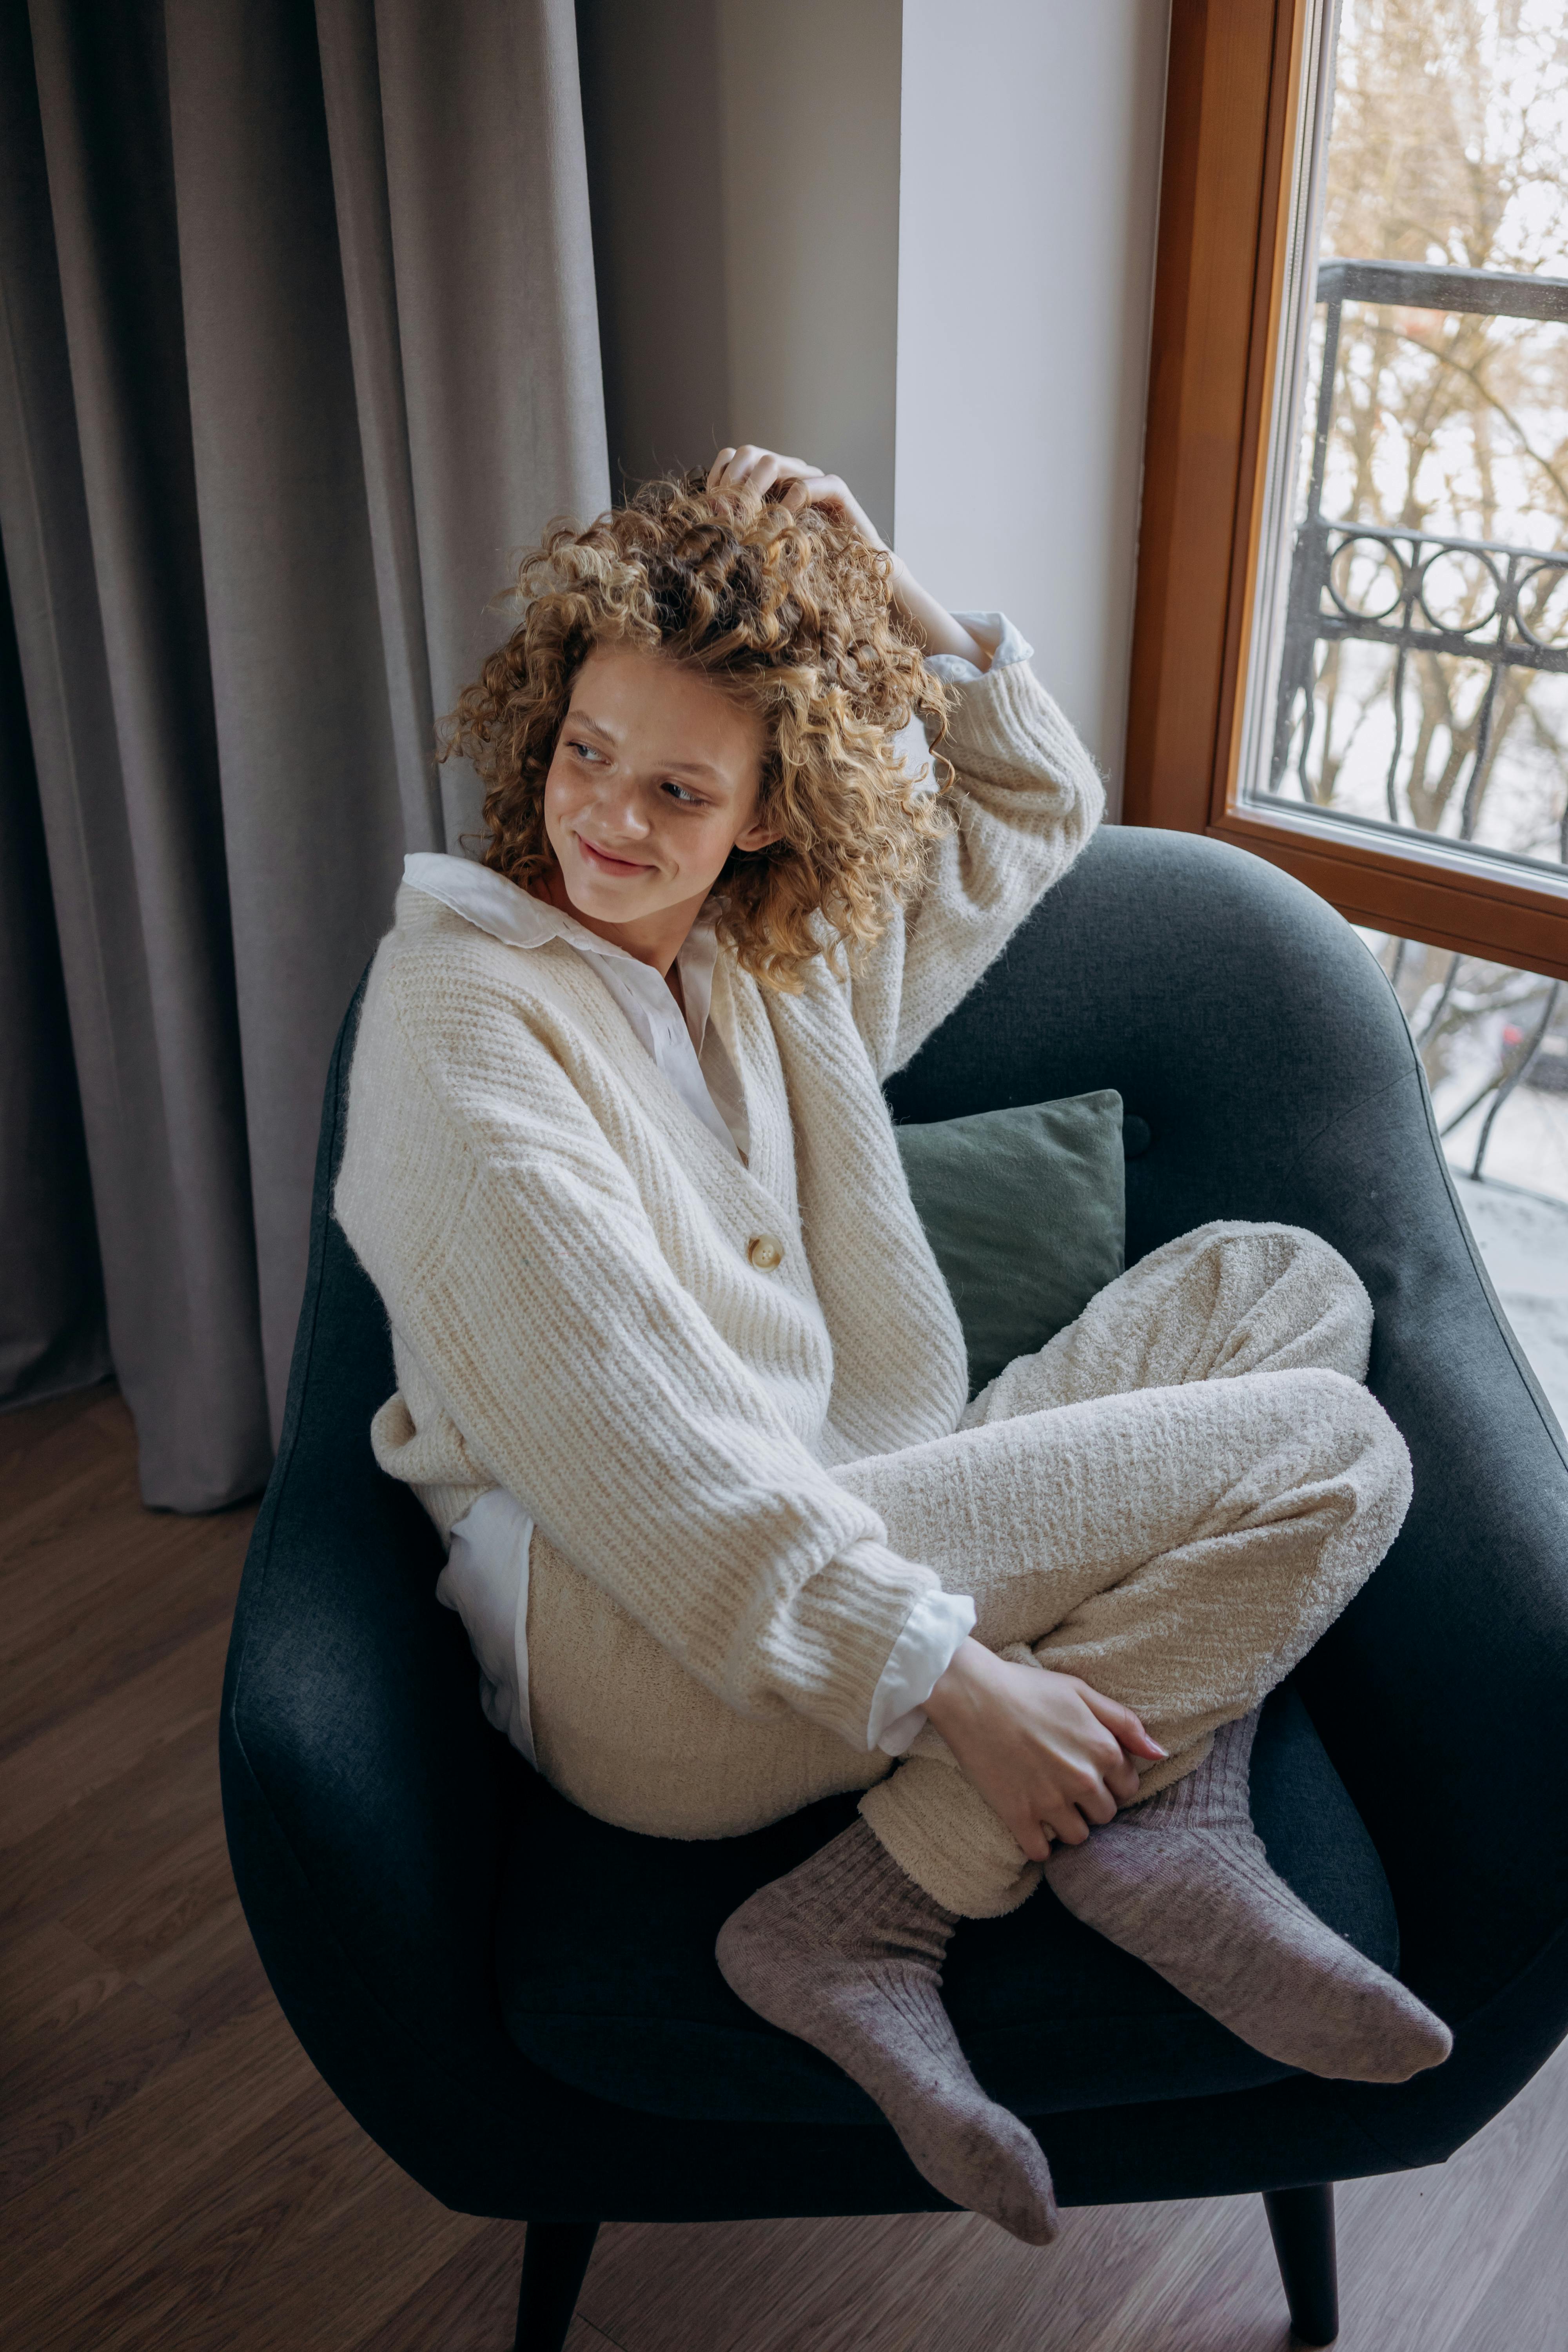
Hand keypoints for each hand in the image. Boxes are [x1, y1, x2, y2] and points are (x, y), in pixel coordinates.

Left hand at [706, 444, 884, 548]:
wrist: (855, 568)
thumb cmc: (809, 556)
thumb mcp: (768, 538)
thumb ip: (745, 526)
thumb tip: (710, 525)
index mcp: (772, 479)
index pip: (735, 458)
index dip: (718, 478)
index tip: (709, 508)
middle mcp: (791, 471)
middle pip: (750, 453)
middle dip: (730, 483)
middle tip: (722, 515)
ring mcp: (813, 476)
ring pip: (773, 463)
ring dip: (752, 491)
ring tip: (744, 520)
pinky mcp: (836, 490)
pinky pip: (805, 487)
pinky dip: (787, 506)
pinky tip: (779, 527)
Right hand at [922, 1640, 1166, 1862]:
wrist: (971, 1693)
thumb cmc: (1028, 1688)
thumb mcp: (1082, 1692)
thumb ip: (1126, 1723)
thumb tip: (1160, 1754)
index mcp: (1103, 1750)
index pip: (1128, 1787)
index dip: (1110, 1778)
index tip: (1087, 1766)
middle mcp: (1083, 1780)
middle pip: (1105, 1815)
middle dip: (1090, 1802)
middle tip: (1065, 1783)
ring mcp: (1050, 1801)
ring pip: (1078, 1837)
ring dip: (1067, 1824)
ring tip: (1049, 1802)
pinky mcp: (1018, 1816)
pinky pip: (1042, 1851)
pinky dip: (1038, 1843)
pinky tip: (1030, 1823)